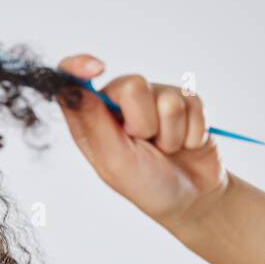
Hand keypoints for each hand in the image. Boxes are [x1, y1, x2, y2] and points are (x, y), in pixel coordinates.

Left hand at [55, 54, 229, 229]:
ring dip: (170, 133)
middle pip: (132, 84)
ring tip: (166, 150)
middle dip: (144, 123)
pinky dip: (191, 132)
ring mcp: (153, 99)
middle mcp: (120, 104)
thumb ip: (94, 122)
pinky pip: (192, 103)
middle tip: (145, 145)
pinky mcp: (184, 101)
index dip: (79, 66)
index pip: (74, 80)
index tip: (95, 67)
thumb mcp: (114, 160)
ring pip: (167, 98)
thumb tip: (72, 88)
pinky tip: (186, 145)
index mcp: (93, 119)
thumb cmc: (147, 184)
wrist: (192, 198)